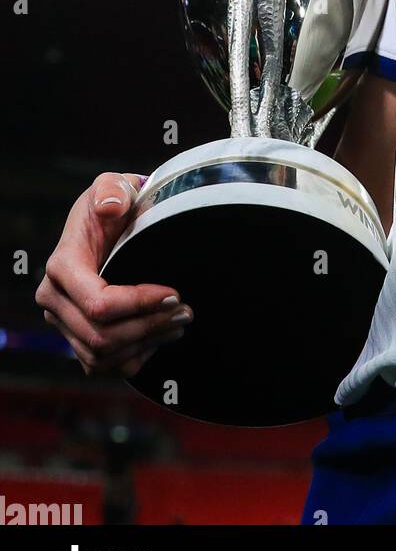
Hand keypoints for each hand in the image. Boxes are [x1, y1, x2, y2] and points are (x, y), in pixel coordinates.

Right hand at [35, 172, 192, 378]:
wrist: (107, 223)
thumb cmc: (112, 203)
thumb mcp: (113, 185)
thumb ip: (112, 189)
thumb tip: (110, 207)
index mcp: (61, 266)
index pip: (99, 302)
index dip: (139, 304)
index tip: (175, 294)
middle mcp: (54, 299)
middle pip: (101, 335)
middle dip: (149, 326)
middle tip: (187, 311)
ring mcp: (63, 322)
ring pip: (101, 355)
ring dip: (146, 344)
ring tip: (180, 323)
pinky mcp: (75, 337)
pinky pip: (101, 365)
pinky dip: (133, 358)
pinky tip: (159, 338)